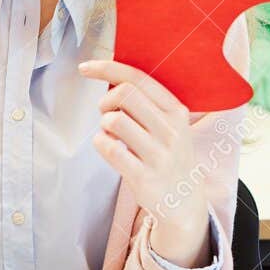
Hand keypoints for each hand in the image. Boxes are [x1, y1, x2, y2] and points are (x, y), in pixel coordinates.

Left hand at [79, 59, 208, 266]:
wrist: (184, 202)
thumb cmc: (168, 156)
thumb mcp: (169, 125)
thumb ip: (147, 103)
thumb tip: (110, 77)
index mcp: (176, 111)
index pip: (139, 78)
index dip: (107, 68)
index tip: (85, 67)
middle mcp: (171, 130)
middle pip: (125, 94)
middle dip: (106, 100)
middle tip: (106, 113)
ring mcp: (159, 154)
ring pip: (115, 120)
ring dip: (103, 124)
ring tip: (111, 134)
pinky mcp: (144, 176)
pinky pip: (109, 149)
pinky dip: (100, 143)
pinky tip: (109, 147)